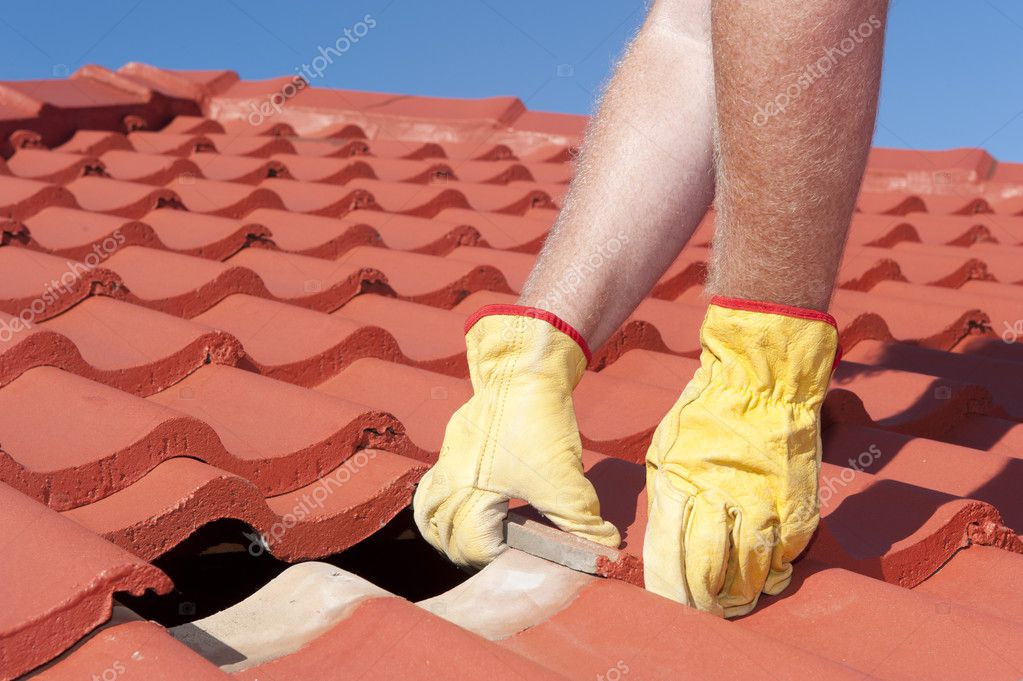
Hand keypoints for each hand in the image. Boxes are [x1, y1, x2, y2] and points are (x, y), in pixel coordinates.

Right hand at [414, 305, 620, 567]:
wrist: (524, 369)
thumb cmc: (539, 424)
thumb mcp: (567, 481)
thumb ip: (584, 523)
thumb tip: (605, 549)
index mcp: (469, 495)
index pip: (468, 546)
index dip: (494, 560)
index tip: (518, 556)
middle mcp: (450, 480)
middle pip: (439, 533)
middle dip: (466, 551)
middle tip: (496, 553)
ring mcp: (448, 458)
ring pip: (428, 509)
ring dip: (446, 530)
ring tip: (470, 539)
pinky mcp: (455, 440)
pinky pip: (436, 481)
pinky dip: (443, 501)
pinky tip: (466, 503)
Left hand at [643, 297, 838, 616]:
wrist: (763, 383)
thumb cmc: (704, 417)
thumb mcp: (664, 453)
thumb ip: (664, 503)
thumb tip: (663, 549)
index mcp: (681, 489)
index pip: (670, 560)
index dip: (669, 590)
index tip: (671, 603)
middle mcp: (722, 503)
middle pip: (709, 576)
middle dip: (703, 601)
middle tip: (704, 608)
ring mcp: (764, 508)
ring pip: (751, 576)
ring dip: (741, 594)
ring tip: (734, 599)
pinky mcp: (798, 509)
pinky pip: (786, 558)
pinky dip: (775, 571)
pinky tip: (765, 572)